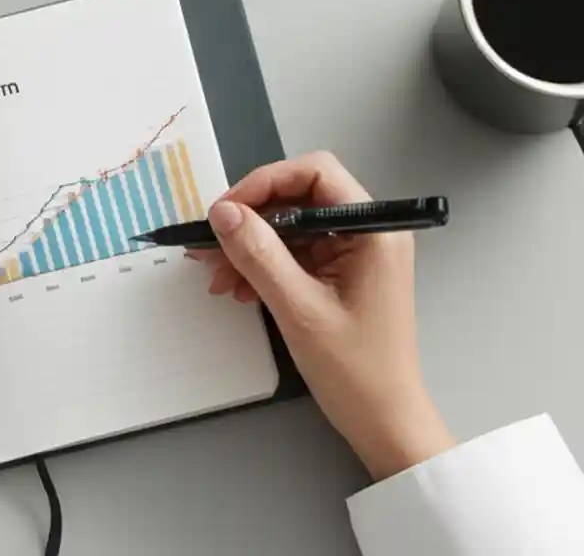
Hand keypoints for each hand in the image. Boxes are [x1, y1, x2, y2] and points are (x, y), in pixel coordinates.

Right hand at [191, 152, 453, 479]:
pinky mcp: (340, 275)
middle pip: (297, 198)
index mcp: (372, 230)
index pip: (315, 172)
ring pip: (289, 228)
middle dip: (250, 222)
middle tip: (210, 250)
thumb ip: (259, 255)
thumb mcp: (298, 309)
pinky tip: (241, 290)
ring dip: (250, 248)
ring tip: (219, 281)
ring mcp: (354, 254)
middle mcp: (367, 232)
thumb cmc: (355, 370)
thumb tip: (222, 213)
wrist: (384, 422)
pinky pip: (293, 254)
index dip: (264, 183)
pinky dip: (262, 267)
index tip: (225, 213)